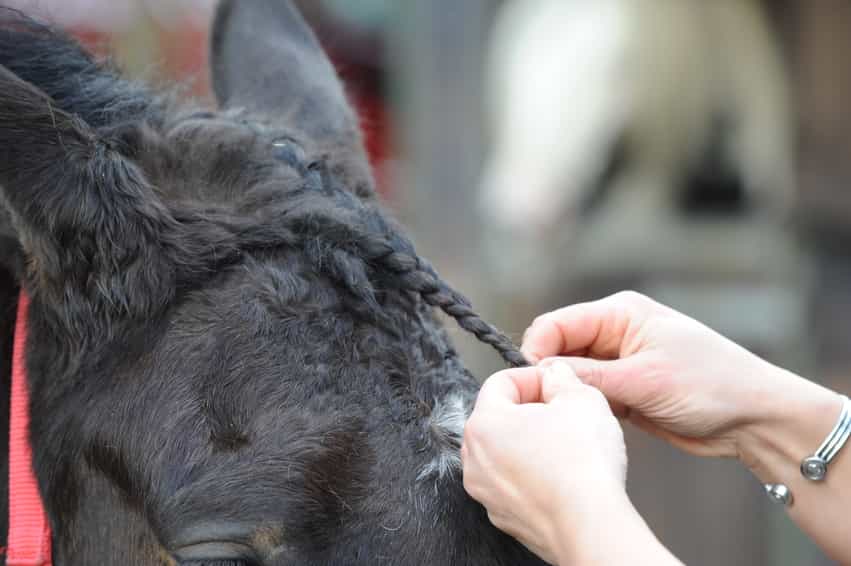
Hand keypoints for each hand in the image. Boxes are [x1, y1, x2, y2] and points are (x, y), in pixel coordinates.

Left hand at [461, 362, 631, 563]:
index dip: (532, 377)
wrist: (590, 526)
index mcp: (484, 423)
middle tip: (563, 413)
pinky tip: (562, 476)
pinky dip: (532, 476)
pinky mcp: (504, 516)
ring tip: (566, 446)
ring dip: (530, 444)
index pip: (500, 383)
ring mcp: (486, 492)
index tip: (555, 383)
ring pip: (505, 453)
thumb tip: (554, 374)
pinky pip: (514, 484)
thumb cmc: (583, 464)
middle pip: (498, 418)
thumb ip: (561, 378)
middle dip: (530, 410)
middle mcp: (475, 459)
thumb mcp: (581, 398)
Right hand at [521, 291, 837, 459]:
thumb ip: (589, 376)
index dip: (537, 350)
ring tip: (565, 415)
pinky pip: (587, 396)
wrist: (752, 419)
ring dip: (566, 394)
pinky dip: (582, 408)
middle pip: (559, 349)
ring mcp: (618, 363)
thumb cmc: (710, 385)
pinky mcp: (623, 391)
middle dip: (548, 374)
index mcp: (619, 314)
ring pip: (570, 376)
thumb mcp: (643, 379)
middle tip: (542, 405)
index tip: (530, 381)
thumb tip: (540, 373)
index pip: (557, 324)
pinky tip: (584, 422)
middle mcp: (614, 334)